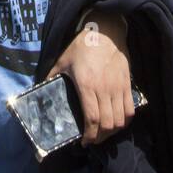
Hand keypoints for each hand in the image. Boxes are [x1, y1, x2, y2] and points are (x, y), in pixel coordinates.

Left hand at [49, 12, 132, 144]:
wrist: (104, 30)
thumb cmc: (81, 46)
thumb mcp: (62, 60)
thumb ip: (52, 76)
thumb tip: (41, 88)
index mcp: (86, 85)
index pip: (91, 119)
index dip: (89, 135)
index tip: (84, 142)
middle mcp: (104, 89)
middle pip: (107, 123)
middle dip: (100, 137)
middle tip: (93, 140)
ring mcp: (117, 87)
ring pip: (120, 119)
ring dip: (113, 131)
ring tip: (104, 133)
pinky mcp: (127, 84)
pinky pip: (130, 109)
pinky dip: (125, 120)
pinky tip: (118, 122)